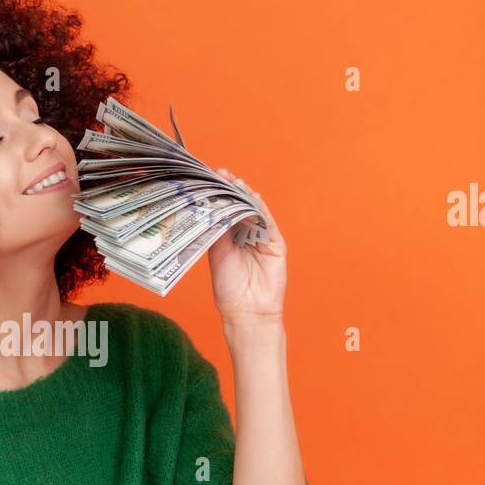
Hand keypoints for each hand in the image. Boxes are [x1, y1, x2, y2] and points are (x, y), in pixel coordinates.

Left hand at [206, 167, 286, 325]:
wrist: (246, 311)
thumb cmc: (229, 288)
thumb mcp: (216, 254)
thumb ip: (216, 230)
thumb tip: (209, 205)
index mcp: (229, 237)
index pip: (224, 210)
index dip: (218, 195)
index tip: (209, 179)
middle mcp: (246, 235)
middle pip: (240, 206)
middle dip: (231, 190)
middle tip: (221, 174)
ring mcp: (262, 238)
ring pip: (255, 211)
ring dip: (246, 195)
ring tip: (235, 182)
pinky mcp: (276, 244)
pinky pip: (269, 223)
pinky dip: (261, 210)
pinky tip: (253, 198)